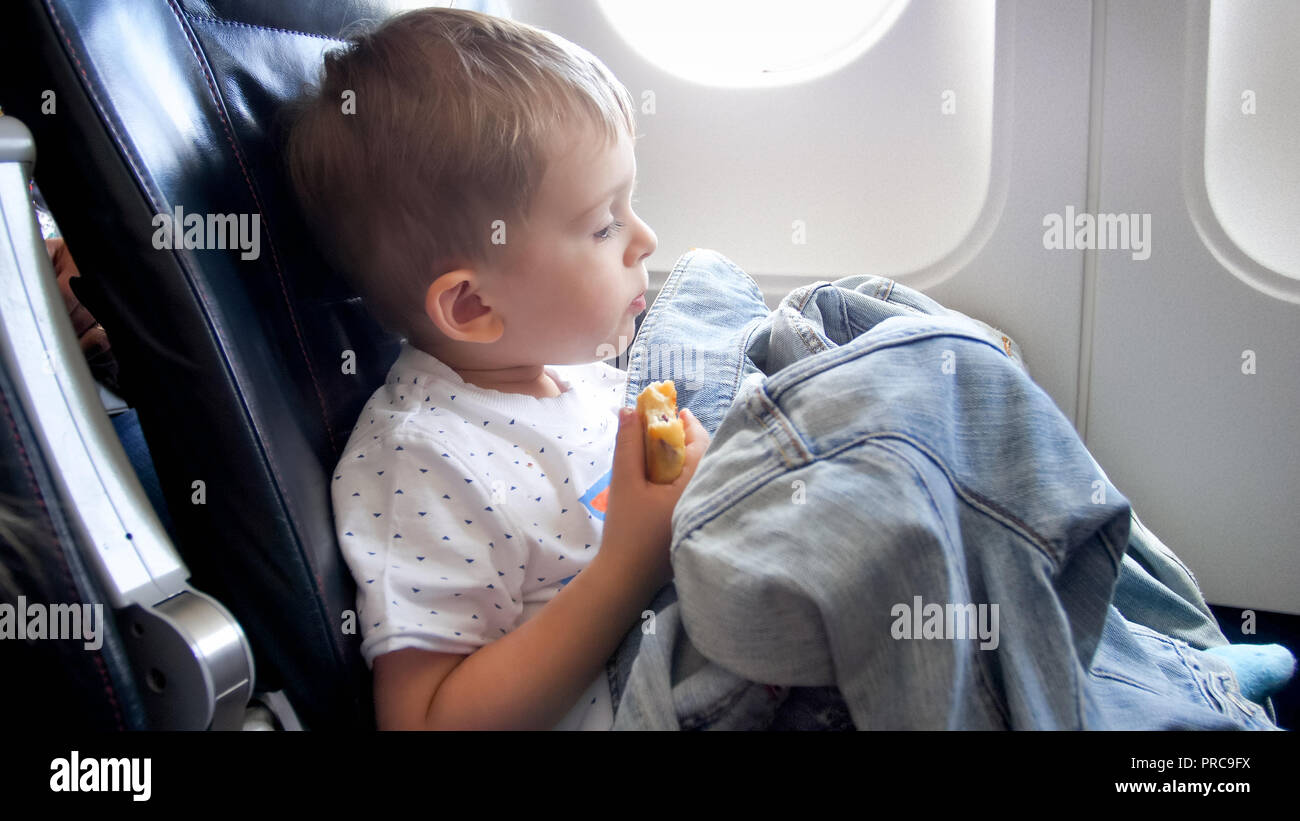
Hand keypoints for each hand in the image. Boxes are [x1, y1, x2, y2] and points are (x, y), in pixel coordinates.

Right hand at [598, 404, 709, 590]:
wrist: (626, 578)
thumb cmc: (627, 530)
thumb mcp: (625, 482)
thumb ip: (628, 444)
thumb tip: (630, 410)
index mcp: (694, 485)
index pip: (702, 443)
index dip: (689, 424)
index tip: (675, 411)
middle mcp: (706, 498)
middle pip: (705, 458)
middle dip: (687, 440)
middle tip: (665, 430)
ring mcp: (702, 514)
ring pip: (700, 476)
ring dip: (684, 459)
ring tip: (661, 451)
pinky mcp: (694, 525)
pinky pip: (695, 491)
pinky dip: (683, 478)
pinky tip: (663, 480)